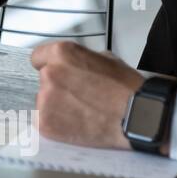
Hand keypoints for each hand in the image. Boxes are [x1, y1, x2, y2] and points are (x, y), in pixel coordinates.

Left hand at [30, 40, 148, 151]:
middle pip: (43, 80)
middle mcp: (49, 74)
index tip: (56, 73)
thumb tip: (75, 64)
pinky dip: (57, 124)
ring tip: (82, 111)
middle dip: (58, 87)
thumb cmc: (126, 89)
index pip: (38, 57)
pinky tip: (77, 124)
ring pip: (44, 101)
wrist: (137, 116)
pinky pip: (44, 121)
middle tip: (79, 96)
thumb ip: (81, 59)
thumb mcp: (106, 59)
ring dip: (57, 106)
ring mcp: (45, 100)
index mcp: (61, 54)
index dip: (49, 65)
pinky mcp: (45, 122)